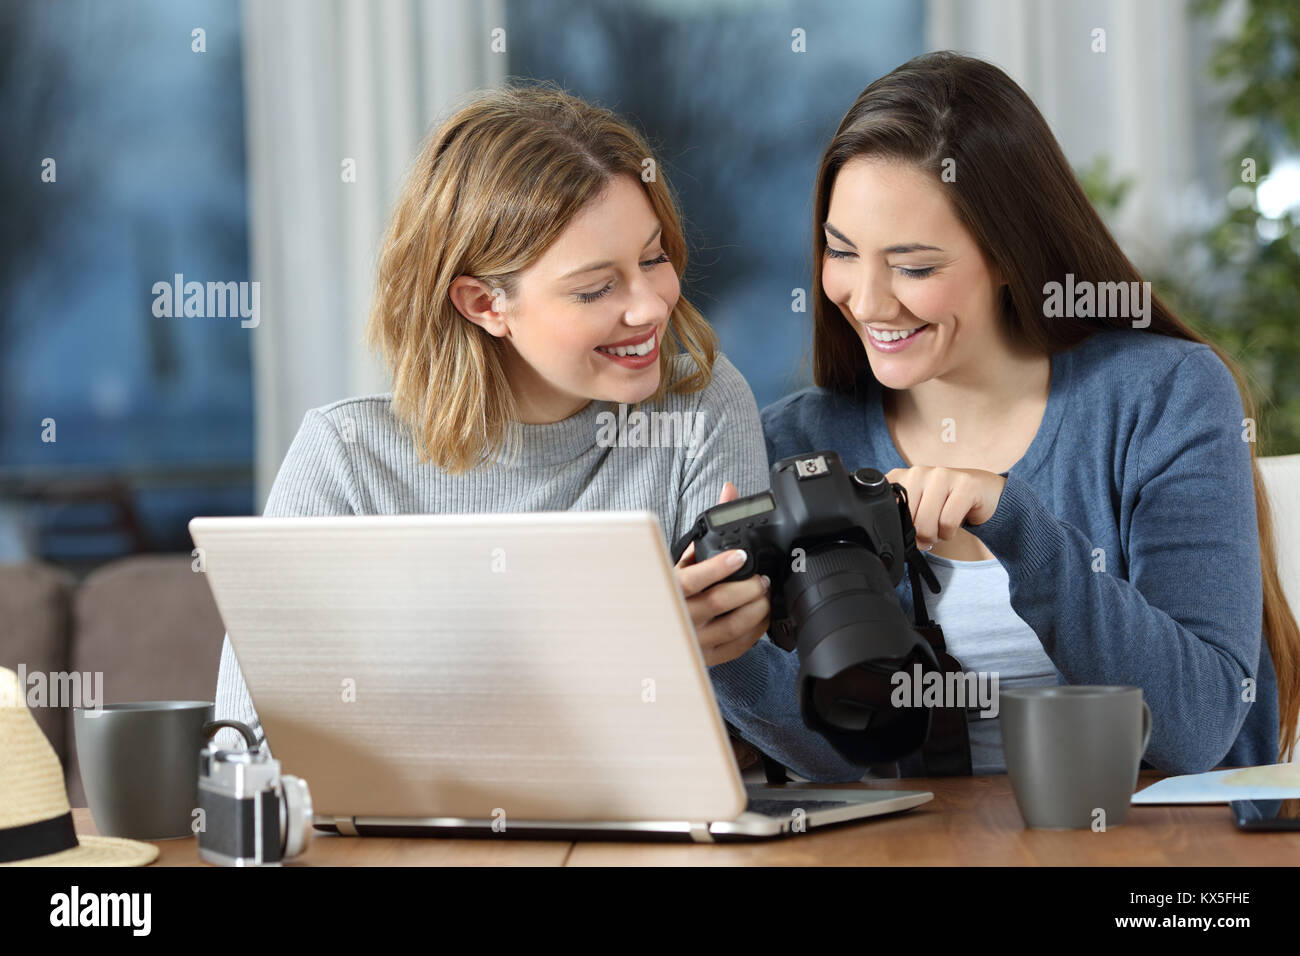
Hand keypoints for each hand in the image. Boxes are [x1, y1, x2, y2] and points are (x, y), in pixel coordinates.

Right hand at [674, 481, 771, 666]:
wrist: (650, 632)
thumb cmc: (669, 590)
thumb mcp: (680, 560)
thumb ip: (707, 527)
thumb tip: (729, 491)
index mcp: (670, 589)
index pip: (693, 580)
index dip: (719, 567)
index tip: (741, 556)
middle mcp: (680, 616)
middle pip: (720, 603)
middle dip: (749, 588)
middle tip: (762, 578)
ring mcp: (695, 640)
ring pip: (733, 626)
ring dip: (756, 608)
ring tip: (764, 593)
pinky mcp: (708, 658)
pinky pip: (737, 646)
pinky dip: (755, 631)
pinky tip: (760, 616)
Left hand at [884, 466, 1005, 550]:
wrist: (983, 492)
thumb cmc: (944, 504)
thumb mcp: (915, 509)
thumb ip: (897, 516)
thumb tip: (888, 537)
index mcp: (901, 477)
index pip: (884, 508)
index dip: (895, 527)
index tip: (907, 529)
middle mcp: (918, 471)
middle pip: (907, 520)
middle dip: (918, 536)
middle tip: (928, 533)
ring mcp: (941, 475)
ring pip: (926, 523)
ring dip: (935, 536)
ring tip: (940, 528)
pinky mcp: (965, 484)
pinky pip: (947, 522)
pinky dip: (949, 533)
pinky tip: (952, 527)